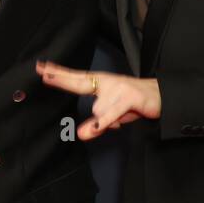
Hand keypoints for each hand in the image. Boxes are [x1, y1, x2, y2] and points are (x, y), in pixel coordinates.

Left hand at [36, 60, 160, 140]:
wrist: (161, 96)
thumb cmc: (134, 103)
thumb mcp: (113, 115)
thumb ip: (98, 122)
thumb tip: (83, 134)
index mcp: (101, 83)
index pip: (76, 78)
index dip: (59, 74)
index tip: (42, 68)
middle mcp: (107, 82)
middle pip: (81, 81)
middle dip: (62, 78)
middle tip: (44, 74)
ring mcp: (118, 88)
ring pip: (99, 110)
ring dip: (106, 120)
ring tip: (124, 115)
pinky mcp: (129, 98)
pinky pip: (111, 113)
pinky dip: (101, 123)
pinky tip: (90, 130)